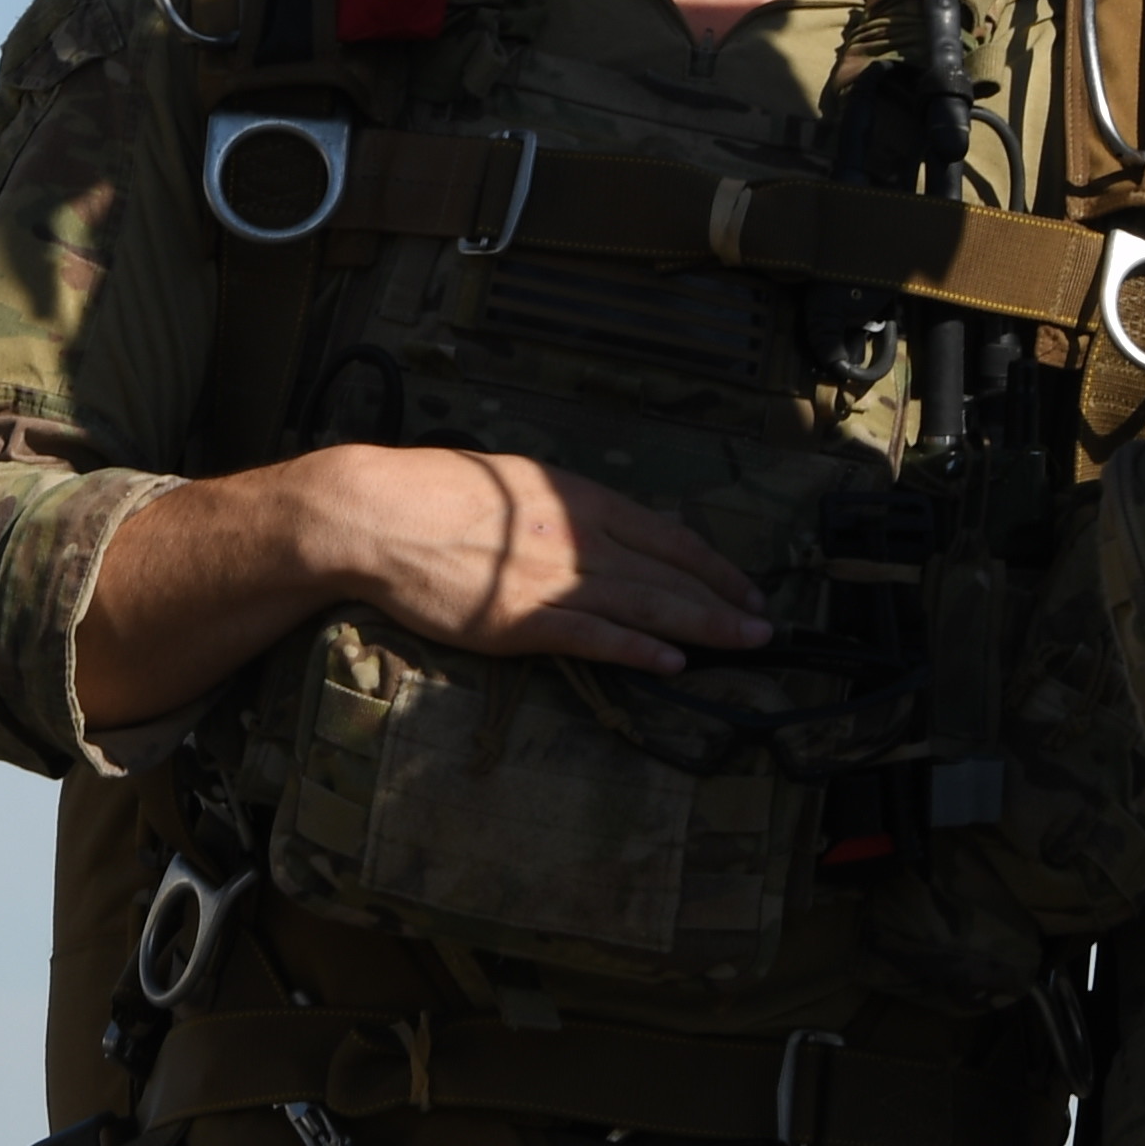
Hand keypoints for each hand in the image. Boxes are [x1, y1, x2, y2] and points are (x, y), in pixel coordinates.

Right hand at [322, 448, 770, 673]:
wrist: (378, 515)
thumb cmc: (435, 495)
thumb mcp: (515, 483)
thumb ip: (563, 508)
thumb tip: (602, 524)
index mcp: (577, 499)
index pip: (666, 534)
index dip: (713, 564)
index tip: (746, 585)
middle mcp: (578, 537)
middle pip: (670, 572)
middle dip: (725, 600)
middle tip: (767, 626)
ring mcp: (552, 580)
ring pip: (646, 605)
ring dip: (704, 626)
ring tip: (747, 643)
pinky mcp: (521, 621)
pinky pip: (594, 638)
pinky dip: (639, 650)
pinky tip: (675, 662)